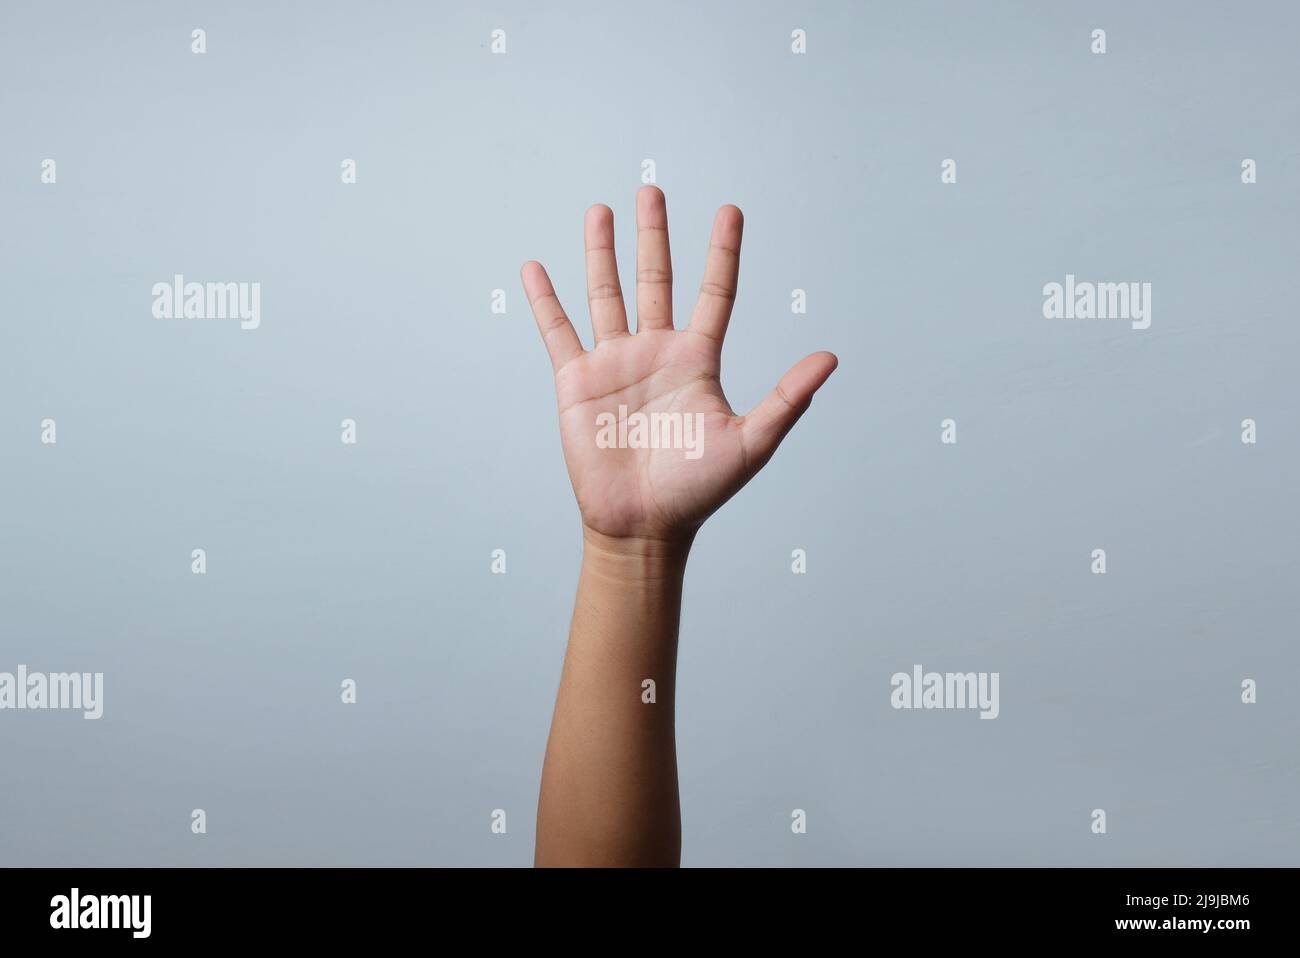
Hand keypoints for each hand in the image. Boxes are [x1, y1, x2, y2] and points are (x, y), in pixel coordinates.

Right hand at [522, 186, 836, 545]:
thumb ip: (788, 398)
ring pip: (606, 294)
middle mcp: (656, 352)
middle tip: (652, 190)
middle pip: (656, 280)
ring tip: (600, 209)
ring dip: (602, 252)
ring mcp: (615, 363)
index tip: (730, 210)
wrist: (642, 526)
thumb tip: (831, 357)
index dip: (722, 252)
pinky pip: (559, 331)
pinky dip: (546, 300)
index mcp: (698, 361)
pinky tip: (536, 268)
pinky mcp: (577, 381)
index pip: (714, 293)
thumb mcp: (751, 442)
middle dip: (653, 235)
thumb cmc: (698, 490)